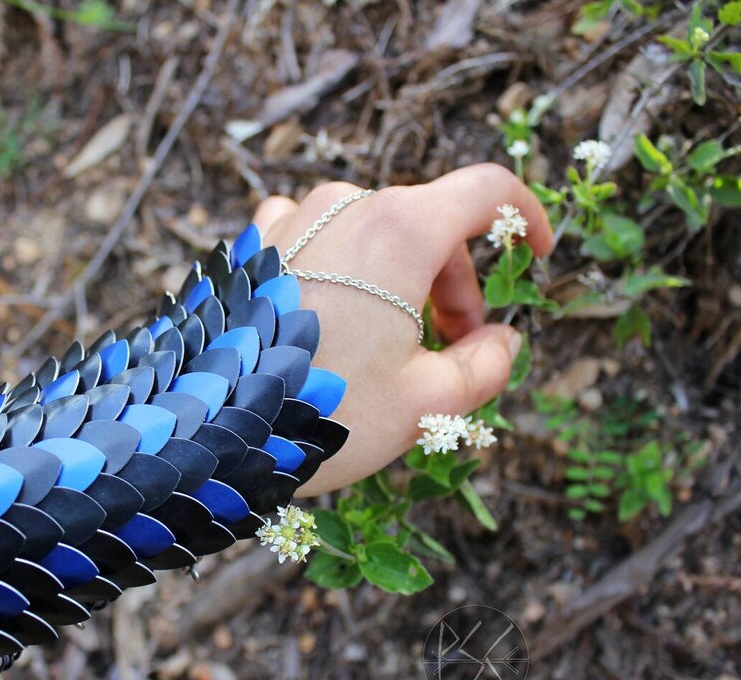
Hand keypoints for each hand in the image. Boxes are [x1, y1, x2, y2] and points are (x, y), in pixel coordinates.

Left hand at [250, 164, 552, 495]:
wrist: (206, 430)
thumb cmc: (322, 414)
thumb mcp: (427, 404)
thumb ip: (487, 365)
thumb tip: (504, 341)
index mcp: (399, 229)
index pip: (487, 189)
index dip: (524, 216)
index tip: (535, 252)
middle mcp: (343, 206)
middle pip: (428, 221)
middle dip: (454, 281)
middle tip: (455, 346)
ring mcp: (291, 218)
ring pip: (372, 230)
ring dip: (397, 276)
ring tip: (388, 344)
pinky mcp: (253, 243)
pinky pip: (315, 237)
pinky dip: (340, 269)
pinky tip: (331, 321)